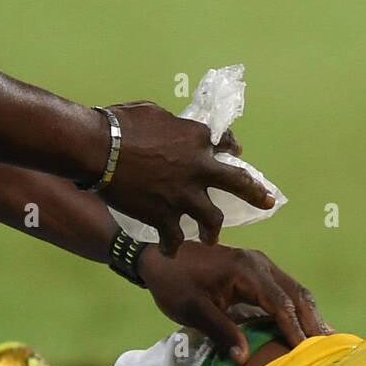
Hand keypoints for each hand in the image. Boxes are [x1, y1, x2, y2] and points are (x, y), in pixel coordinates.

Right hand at [99, 101, 272, 255]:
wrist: (97, 149)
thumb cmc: (119, 124)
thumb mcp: (154, 113)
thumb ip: (173, 126)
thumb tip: (174, 129)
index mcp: (198, 139)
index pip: (226, 145)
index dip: (232, 150)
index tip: (235, 154)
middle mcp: (198, 169)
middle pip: (238, 184)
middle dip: (256, 194)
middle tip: (268, 203)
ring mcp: (183, 196)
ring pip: (212, 220)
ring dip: (213, 231)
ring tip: (212, 238)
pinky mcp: (164, 217)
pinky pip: (175, 239)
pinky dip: (172, 247)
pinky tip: (170, 251)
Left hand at [137, 242, 331, 363]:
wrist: (159, 257)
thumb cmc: (174, 283)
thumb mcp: (193, 310)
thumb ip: (221, 331)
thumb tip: (243, 359)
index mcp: (246, 270)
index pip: (281, 303)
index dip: (295, 330)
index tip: (306, 353)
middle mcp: (260, 263)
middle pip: (298, 294)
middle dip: (313, 322)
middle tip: (329, 350)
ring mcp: (261, 265)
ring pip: (296, 291)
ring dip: (310, 316)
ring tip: (325, 342)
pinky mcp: (258, 271)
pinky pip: (286, 290)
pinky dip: (299, 309)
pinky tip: (306, 327)